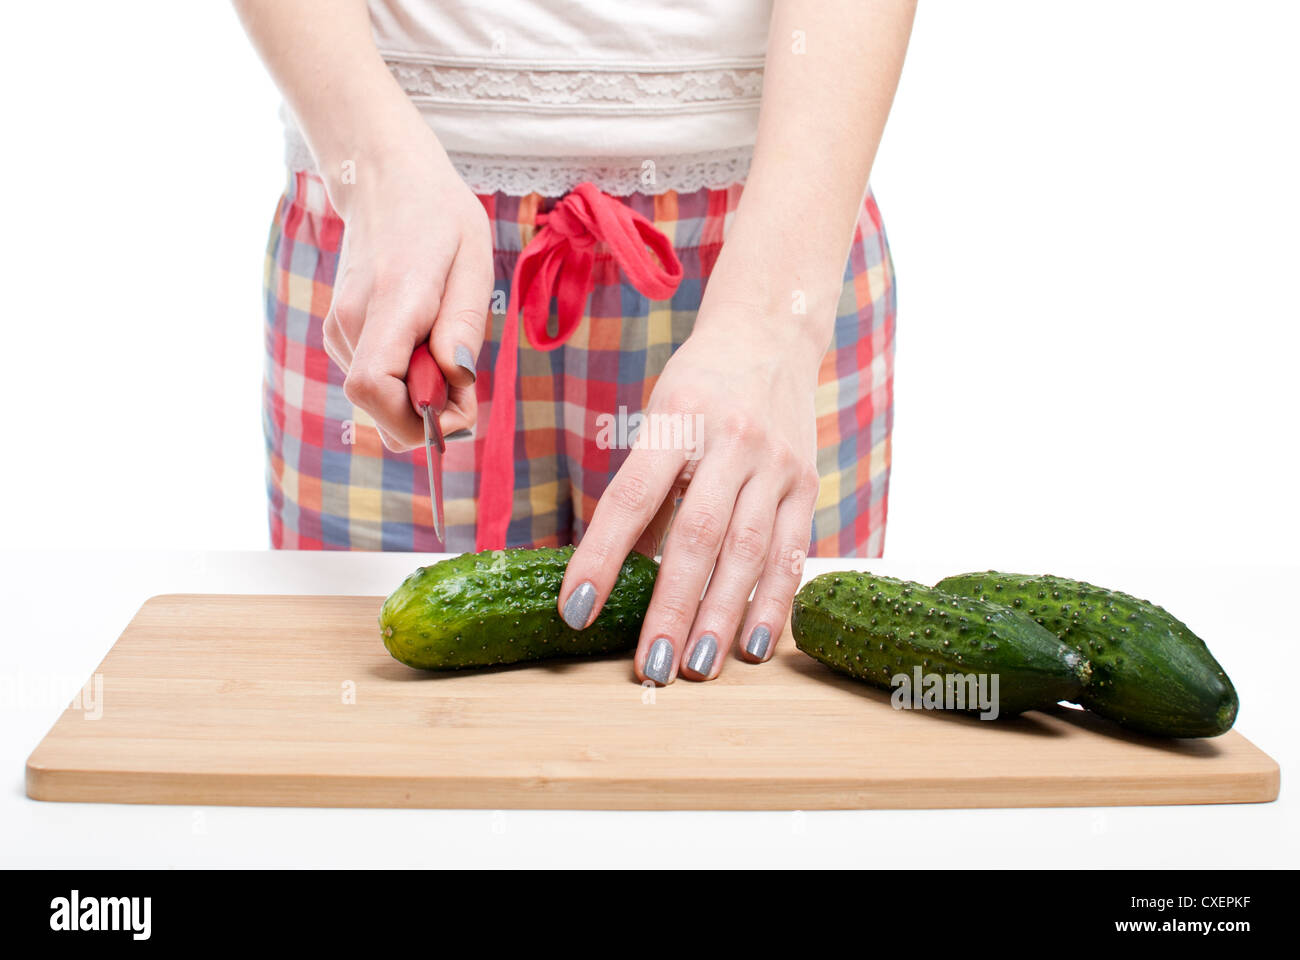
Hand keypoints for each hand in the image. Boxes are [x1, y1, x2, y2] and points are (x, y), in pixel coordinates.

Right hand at [322, 122, 492, 449]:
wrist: (384, 180)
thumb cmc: (439, 218)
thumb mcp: (472, 262)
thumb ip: (463, 325)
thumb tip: (457, 382)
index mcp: (388, 302)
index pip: (373, 389)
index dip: (417, 420)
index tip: (461, 408)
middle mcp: (350, 324)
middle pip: (380, 408)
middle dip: (429, 414)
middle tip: (465, 376)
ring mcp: (339, 332)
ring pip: (381, 401)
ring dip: (423, 394)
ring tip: (446, 340)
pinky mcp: (341, 336)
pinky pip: (379, 383)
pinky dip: (409, 381)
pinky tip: (427, 340)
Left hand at [558, 301, 824, 683]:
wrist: (771, 334)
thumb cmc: (697, 389)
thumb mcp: (659, 423)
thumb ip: (646, 495)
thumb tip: (620, 578)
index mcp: (677, 420)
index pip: (631, 498)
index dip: (601, 558)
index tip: (574, 611)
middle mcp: (731, 441)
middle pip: (696, 535)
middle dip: (671, 607)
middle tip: (651, 667)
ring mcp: (777, 463)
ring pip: (747, 551)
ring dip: (720, 617)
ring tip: (694, 667)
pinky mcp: (808, 483)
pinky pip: (791, 552)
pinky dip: (773, 603)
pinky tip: (754, 647)